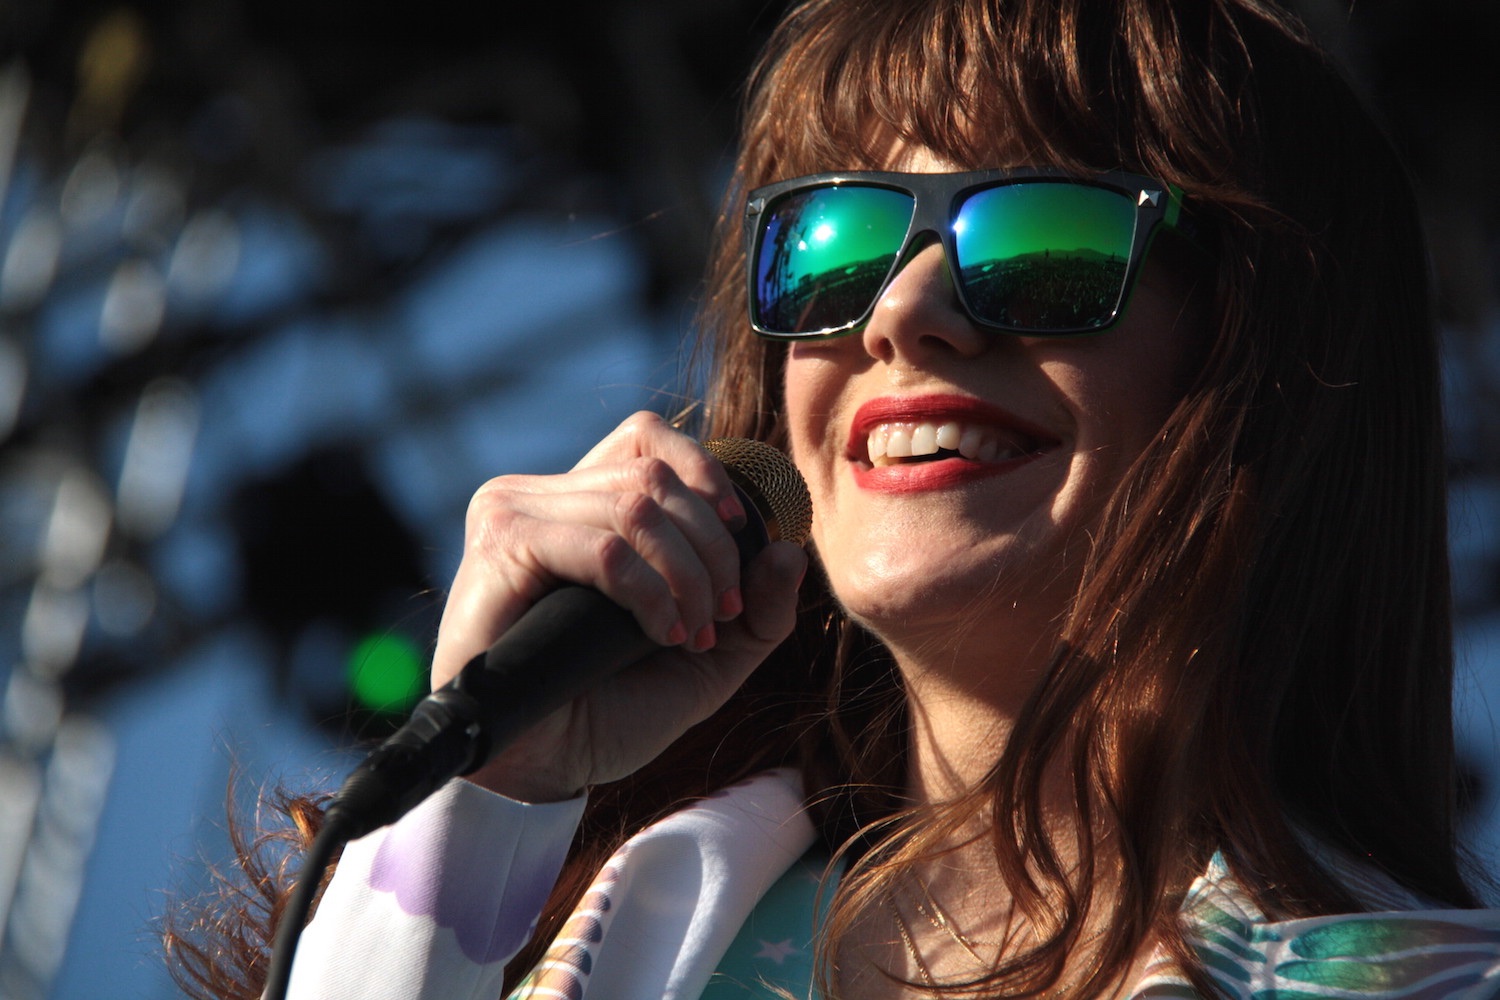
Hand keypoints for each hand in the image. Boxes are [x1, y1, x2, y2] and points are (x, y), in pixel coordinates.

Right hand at [430, 412, 807, 802]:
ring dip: (686, 575)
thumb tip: (790, 551)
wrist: (544, 767)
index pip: (647, 436)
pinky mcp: (501, 547)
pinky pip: (603, 548)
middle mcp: (540, 495)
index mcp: (580, 503)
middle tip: (721, 615)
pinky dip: (649, 592)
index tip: (740, 540)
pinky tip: (659, 633)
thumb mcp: (710, 657)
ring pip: (636, 506)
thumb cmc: (614, 707)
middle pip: (655, 475)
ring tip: (689, 634)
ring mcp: (513, 514)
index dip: (706, 475)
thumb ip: (758, 609)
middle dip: (711, 547)